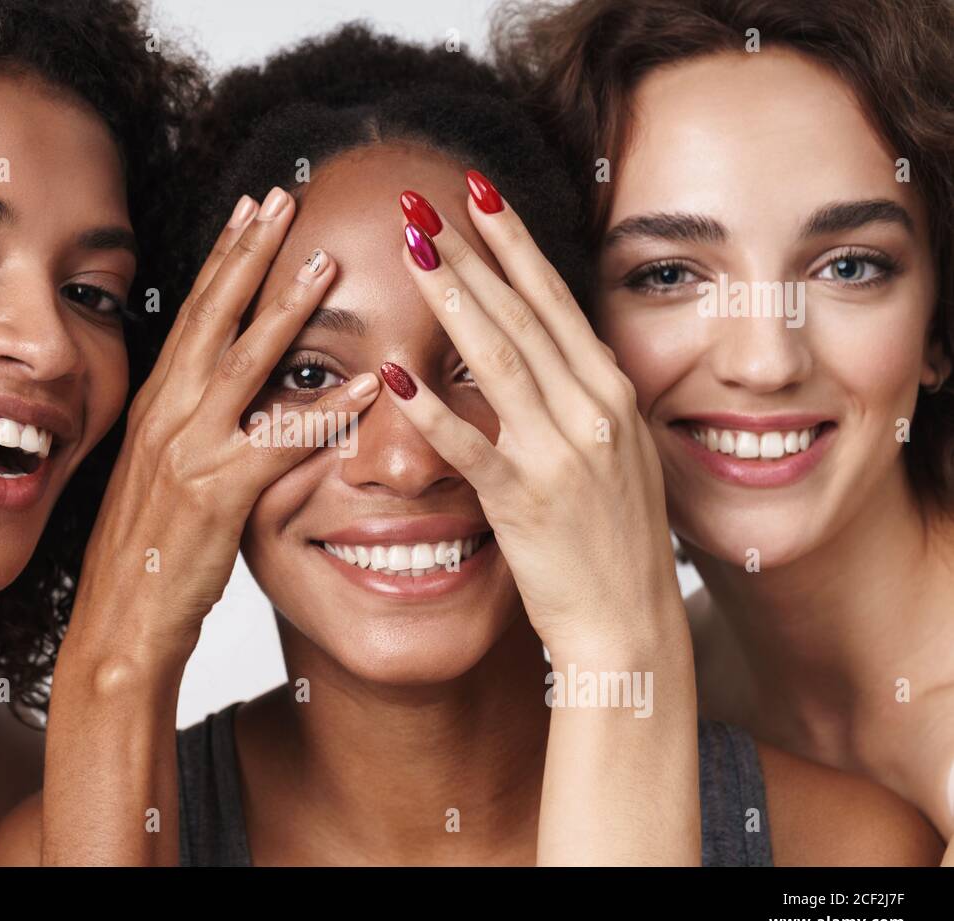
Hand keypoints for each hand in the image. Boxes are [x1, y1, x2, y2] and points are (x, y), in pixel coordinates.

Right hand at [69, 187, 379, 665]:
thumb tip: (233, 397)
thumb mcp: (160, 476)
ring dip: (287, 309)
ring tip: (327, 263)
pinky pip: (280, 442)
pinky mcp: (217, 495)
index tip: (251, 209)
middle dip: (250, 252)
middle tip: (284, 197)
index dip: (223, 258)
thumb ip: (193, 428)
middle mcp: (165, 417)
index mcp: (153, 407)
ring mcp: (188, 452)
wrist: (118, 622)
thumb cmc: (147, 554)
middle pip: (211, 316)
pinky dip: (324, 410)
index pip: (191, 314)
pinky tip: (362, 385)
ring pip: (243, 364)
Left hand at [388, 174, 683, 659]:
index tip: (478, 191)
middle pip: (521, 313)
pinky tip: (395, 375)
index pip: (554, 299)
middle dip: (469, 251)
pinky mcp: (525, 500)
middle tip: (420, 202)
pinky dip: (432, 409)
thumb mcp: (618, 452)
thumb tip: (548, 349)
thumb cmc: (616, 540)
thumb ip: (583, 398)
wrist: (631, 624)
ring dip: (452, 300)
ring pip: (499, 359)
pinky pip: (471, 445)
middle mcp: (592, 411)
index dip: (513, 242)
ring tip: (410, 252)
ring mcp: (561, 453)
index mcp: (611, 392)